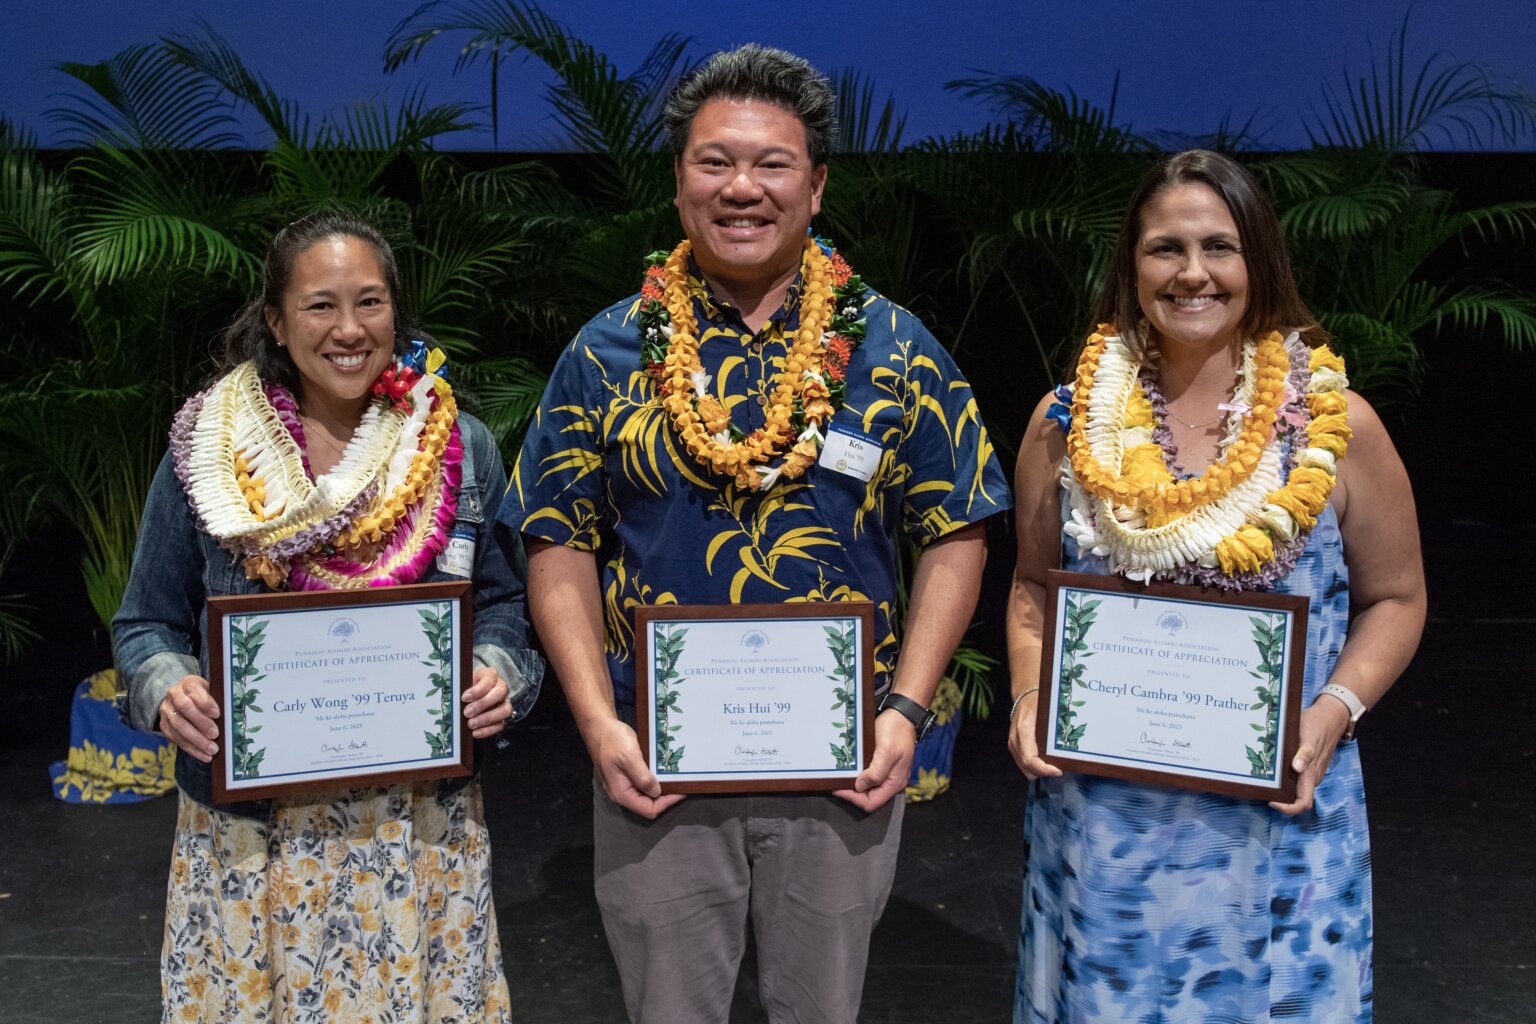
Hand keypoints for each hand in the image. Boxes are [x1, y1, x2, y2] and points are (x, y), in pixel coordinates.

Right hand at [159, 675, 220, 762]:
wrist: (180, 698)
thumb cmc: (203, 696)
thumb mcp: (211, 691)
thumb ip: (218, 699)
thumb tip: (231, 714)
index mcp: (188, 683)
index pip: (193, 690)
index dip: (205, 702)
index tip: (217, 714)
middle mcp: (174, 695)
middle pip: (184, 708)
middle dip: (201, 722)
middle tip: (215, 734)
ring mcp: (166, 711)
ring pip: (178, 726)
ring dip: (196, 740)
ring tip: (212, 749)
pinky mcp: (163, 726)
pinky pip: (175, 739)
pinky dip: (191, 749)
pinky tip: (204, 756)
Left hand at [461, 667, 515, 738]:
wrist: (470, 696)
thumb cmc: (466, 688)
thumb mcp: (462, 683)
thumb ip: (459, 688)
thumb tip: (453, 698)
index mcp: (490, 675)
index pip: (489, 679)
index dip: (477, 690)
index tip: (464, 698)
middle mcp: (501, 688)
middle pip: (499, 693)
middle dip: (482, 704)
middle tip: (467, 713)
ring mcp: (504, 703)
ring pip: (504, 710)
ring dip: (487, 718)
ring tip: (471, 724)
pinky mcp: (503, 717)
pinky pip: (500, 725)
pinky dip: (487, 730)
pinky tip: (475, 732)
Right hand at [587, 717, 683, 819]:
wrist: (598, 726)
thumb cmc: (613, 740)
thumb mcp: (630, 757)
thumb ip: (643, 778)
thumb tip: (657, 792)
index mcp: (621, 793)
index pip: (649, 809)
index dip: (667, 803)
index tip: (682, 790)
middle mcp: (621, 793)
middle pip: (647, 805)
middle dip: (665, 797)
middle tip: (680, 784)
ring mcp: (621, 785)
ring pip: (645, 795)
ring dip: (659, 789)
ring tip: (673, 778)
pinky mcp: (624, 776)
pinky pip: (641, 785)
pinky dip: (653, 781)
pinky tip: (661, 772)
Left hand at [834, 710, 912, 811]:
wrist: (902, 712)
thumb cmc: (896, 730)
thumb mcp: (887, 751)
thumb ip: (876, 772)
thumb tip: (860, 787)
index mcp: (895, 782)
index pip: (872, 802)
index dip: (853, 798)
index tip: (838, 788)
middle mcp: (892, 781)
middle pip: (869, 798)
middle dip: (851, 793)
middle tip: (836, 782)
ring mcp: (888, 773)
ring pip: (867, 788)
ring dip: (853, 785)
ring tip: (840, 777)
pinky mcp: (882, 764)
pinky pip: (868, 777)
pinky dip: (857, 776)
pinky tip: (849, 769)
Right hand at [1007, 695, 1061, 780]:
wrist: (1025, 694)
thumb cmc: (1039, 701)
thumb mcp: (1049, 714)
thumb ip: (1054, 732)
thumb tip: (1068, 751)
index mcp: (1024, 730)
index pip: (1030, 759)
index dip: (1044, 770)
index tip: (1058, 771)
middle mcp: (1015, 739)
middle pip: (1027, 768)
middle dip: (1043, 773)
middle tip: (1059, 768)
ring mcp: (1012, 743)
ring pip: (1025, 769)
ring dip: (1039, 771)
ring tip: (1052, 765)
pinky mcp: (1013, 745)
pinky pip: (1023, 763)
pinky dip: (1034, 766)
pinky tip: (1045, 760)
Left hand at [1269, 698, 1350, 815]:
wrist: (1331, 717)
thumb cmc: (1316, 724)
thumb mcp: (1308, 735)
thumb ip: (1305, 753)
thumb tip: (1297, 768)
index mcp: (1311, 773)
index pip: (1302, 803)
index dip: (1288, 808)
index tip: (1271, 801)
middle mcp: (1312, 777)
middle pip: (1296, 799)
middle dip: (1280, 800)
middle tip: (1262, 789)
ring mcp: (1311, 772)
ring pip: (1296, 789)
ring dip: (1282, 788)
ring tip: (1264, 778)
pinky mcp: (1310, 766)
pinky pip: (1297, 778)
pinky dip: (1285, 779)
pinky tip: (1273, 769)